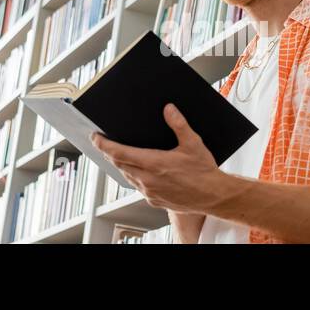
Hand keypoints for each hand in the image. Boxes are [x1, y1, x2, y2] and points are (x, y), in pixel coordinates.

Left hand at [91, 104, 230, 213]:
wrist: (214, 196)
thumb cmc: (204, 172)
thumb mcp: (193, 143)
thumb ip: (179, 124)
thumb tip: (168, 109)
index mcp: (153, 163)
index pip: (118, 152)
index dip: (103, 145)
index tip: (95, 137)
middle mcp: (147, 179)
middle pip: (118, 164)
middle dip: (109, 152)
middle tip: (104, 143)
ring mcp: (149, 192)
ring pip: (127, 176)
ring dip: (122, 164)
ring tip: (120, 154)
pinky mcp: (154, 200)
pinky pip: (138, 186)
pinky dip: (134, 176)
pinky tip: (140, 170)